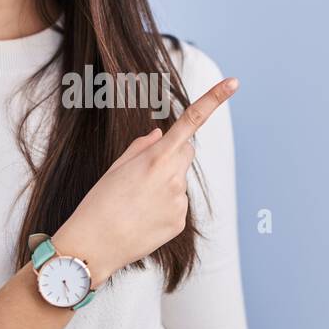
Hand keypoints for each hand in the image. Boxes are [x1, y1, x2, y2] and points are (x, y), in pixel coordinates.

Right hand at [51, 76, 239, 287]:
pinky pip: (177, 204)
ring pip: (179, 181)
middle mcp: (174, 177)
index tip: (234, 83)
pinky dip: (164, 207)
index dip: (214, 99)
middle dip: (172, 155)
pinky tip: (143, 217)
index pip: (191, 121)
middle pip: (186, 153)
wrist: (95, 245)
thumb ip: (142, 147)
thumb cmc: (99, 202)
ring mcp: (180, 201)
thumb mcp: (116, 167)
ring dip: (165, 184)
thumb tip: (162, 134)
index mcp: (156, 158)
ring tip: (137, 202)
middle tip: (143, 173)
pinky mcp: (180, 221)